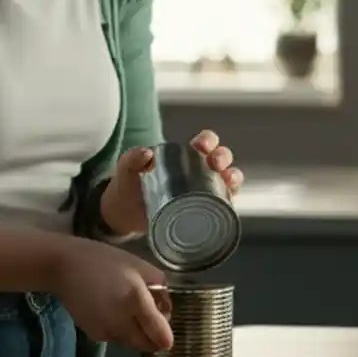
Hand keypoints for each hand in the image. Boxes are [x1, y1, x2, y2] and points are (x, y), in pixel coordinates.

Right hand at [50, 236, 173, 352]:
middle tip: (150, 315)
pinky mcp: (94, 335)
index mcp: (136, 301)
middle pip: (148, 346)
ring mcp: (106, 332)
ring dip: (137, 333)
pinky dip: (120, 330)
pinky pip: (116, 338)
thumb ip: (160, 287)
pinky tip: (112, 310)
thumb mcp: (139, 265)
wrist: (64, 267)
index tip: (164, 319)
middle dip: (154, 335)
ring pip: (132, 343)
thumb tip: (166, 308)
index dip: (167, 334)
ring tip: (129, 309)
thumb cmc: (105, 260)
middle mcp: (122, 323)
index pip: (161, 336)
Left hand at [100, 130, 244, 236]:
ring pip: (227, 179)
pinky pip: (223, 204)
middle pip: (221, 158)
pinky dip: (230, 201)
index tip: (203, 146)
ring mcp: (202, 191)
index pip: (205, 142)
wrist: (124, 215)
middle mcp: (198, 171)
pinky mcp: (202, 211)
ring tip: (228, 181)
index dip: (209, 141)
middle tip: (216, 163)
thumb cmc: (128, 186)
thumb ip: (132, 158)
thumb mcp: (126, 169)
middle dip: (223, 157)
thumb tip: (147, 153)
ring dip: (233, 177)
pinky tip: (230, 201)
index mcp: (184, 156)